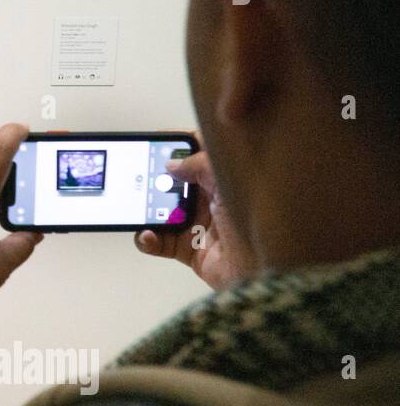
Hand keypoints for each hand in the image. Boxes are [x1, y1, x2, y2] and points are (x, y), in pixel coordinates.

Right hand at [134, 147, 255, 290]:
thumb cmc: (259, 218)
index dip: (178, 145)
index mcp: (224, 177)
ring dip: (146, 209)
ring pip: (163, 210)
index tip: (156, 140)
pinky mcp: (190, 249)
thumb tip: (171, 164)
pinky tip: (147, 235)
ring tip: (138, 206)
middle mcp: (211, 198)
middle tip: (137, 175)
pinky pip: (160, 242)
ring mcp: (200, 224)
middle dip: (154, 178)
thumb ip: (198, 163)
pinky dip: (148, 239)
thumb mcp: (227, 178)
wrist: (268, 266)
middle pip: (175, 182)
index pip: (199, 153)